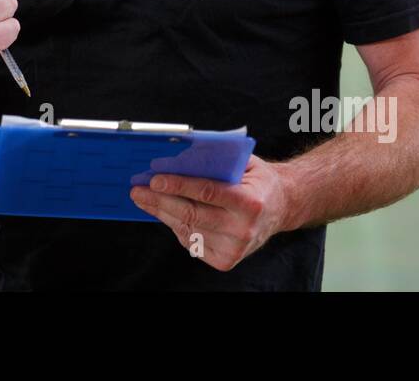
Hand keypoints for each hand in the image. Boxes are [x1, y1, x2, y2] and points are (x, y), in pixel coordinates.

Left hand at [130, 155, 288, 271]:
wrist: (280, 208)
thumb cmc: (257, 181)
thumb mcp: (244, 163)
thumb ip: (217, 160)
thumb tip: (177, 157)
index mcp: (249, 202)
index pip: (207, 192)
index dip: (178, 185)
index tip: (154, 179)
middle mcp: (243, 229)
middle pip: (191, 213)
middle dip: (160, 200)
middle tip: (138, 190)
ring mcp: (234, 248)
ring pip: (187, 229)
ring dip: (162, 213)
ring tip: (145, 200)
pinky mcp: (225, 260)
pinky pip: (191, 242)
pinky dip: (176, 226)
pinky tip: (167, 214)